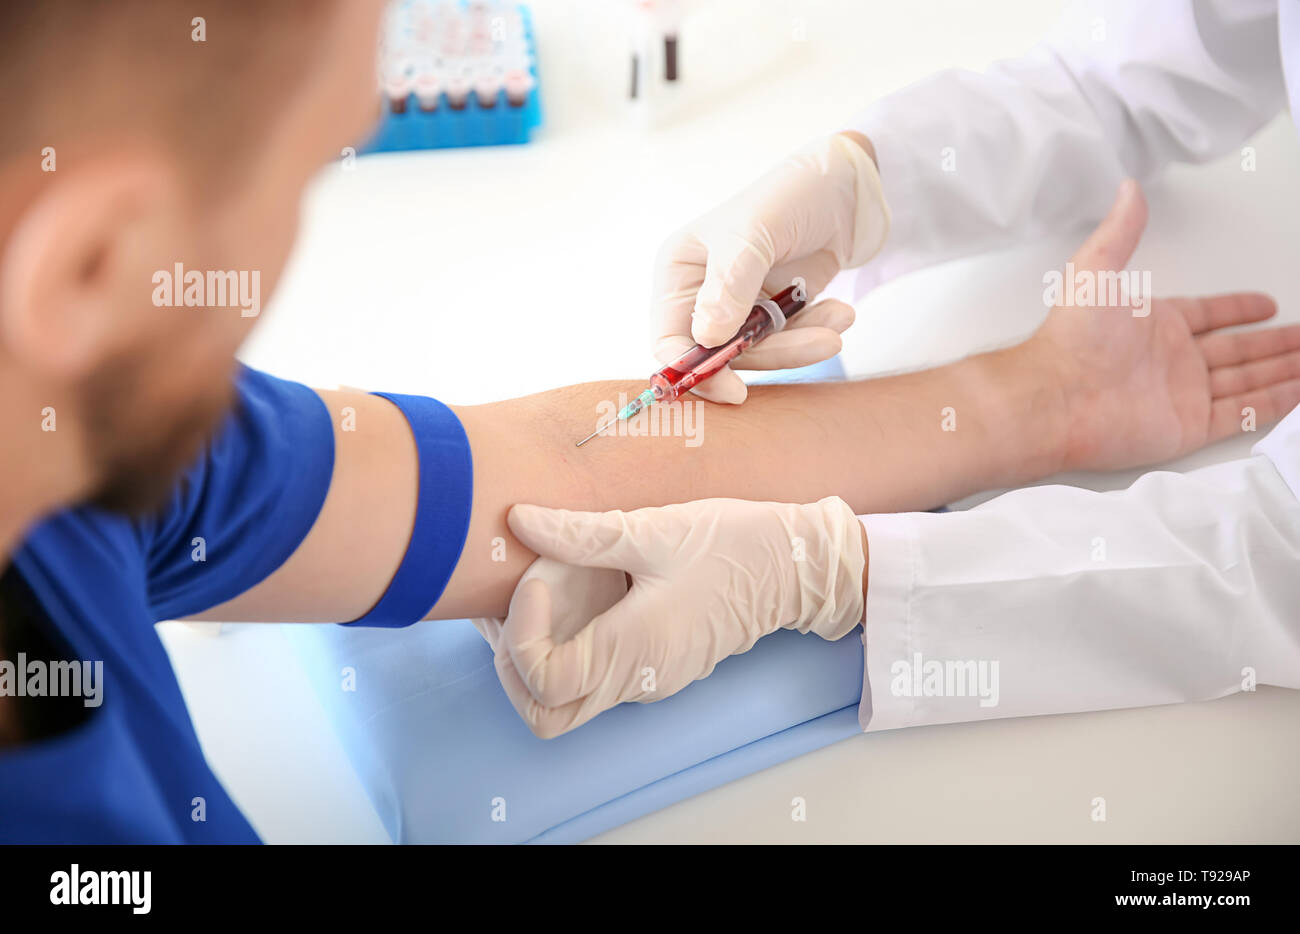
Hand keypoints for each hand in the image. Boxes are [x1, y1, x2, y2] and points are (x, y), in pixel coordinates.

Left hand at [472, 496, 865, 737]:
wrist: (797, 566)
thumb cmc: (734, 545)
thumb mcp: (654, 530)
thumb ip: (582, 533)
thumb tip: (520, 520)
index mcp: (633, 652)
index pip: (544, 683)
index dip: (521, 636)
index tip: (533, 580)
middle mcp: (638, 681)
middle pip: (546, 715)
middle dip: (514, 668)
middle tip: (514, 608)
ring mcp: (649, 681)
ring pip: (569, 699)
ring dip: (540, 656)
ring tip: (539, 592)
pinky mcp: (658, 666)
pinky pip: (598, 675)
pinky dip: (571, 645)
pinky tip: (575, 593)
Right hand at [652, 133, 889, 403]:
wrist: (846, 188)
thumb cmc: (789, 194)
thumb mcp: (755, 230)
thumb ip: (729, 283)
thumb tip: (707, 338)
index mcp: (679, 272)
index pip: (668, 339)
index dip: (693, 371)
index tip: (734, 389)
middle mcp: (702, 295)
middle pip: (719, 356)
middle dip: (771, 354)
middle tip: (819, 346)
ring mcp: (739, 309)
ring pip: (759, 354)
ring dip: (802, 345)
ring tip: (841, 320)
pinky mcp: (774, 315)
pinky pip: (787, 345)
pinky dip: (815, 334)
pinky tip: (841, 312)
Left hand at [1025, 180, 1299, 471]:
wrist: (1055, 398)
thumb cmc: (1071, 339)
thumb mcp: (1094, 271)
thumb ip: (1120, 232)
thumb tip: (1128, 190)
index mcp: (1156, 325)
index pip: (1210, 314)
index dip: (1238, 308)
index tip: (1267, 304)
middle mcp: (1172, 360)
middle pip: (1237, 349)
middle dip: (1274, 343)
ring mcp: (1182, 395)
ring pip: (1247, 380)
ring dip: (1282, 370)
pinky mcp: (1189, 427)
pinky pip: (1242, 413)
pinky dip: (1273, 403)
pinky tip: (1298, 392)